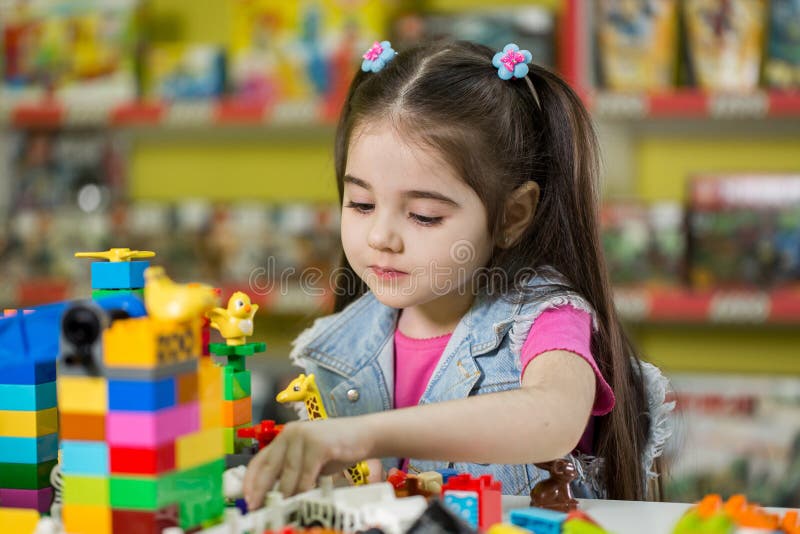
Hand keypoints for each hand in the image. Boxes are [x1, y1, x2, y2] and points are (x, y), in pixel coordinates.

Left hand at [243, 417, 372, 508]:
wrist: (363, 435)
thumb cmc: (336, 449)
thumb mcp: (308, 459)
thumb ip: (291, 471)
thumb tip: (272, 494)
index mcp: (285, 437)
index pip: (260, 459)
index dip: (250, 480)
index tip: (246, 499)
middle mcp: (291, 433)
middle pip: (269, 466)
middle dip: (261, 490)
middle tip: (256, 507)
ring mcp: (304, 436)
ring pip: (288, 472)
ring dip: (285, 494)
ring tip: (283, 508)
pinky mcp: (319, 444)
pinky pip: (306, 473)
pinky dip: (304, 488)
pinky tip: (303, 498)